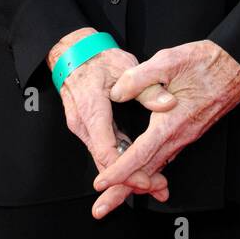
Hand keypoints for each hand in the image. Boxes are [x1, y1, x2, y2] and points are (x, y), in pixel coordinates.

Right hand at [47, 28, 178, 218]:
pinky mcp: (88, 128)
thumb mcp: (124, 66)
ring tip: (154, 181)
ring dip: (127, 173)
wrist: (72, 52)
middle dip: (132, 179)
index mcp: (91, 110)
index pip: (106, 152)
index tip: (146, 180)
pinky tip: (137, 167)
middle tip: (158, 186)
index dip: (127, 171)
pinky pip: (103, 149)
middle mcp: (83, 124)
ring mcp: (83, 128)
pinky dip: (120, 160)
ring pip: (104, 159)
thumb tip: (167, 103)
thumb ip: (147, 87)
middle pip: (106, 163)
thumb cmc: (96, 58)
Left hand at [90, 40, 239, 217]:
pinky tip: (141, 178)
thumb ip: (139, 77)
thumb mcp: (169, 61)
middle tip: (100, 210)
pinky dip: (149, 173)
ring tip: (113, 198)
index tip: (100, 184)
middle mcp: (179, 136)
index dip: (118, 171)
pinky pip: (165, 159)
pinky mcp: (188, 133)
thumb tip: (117, 93)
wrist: (236, 65)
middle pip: (146, 172)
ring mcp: (185, 137)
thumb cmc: (205, 61)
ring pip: (155, 168)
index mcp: (171, 121)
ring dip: (133, 185)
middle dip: (121, 192)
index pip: (140, 154)